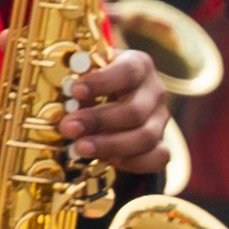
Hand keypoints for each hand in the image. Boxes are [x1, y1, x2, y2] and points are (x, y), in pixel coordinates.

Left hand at [61, 47, 169, 172]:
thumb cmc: (94, 85)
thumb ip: (77, 85)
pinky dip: (132, 162)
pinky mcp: (160, 144)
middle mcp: (154, 92)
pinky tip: (107, 160)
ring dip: (110, 145)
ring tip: (79, 148)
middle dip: (98, 121)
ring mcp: (160, 120)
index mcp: (139, 65)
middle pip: (135, 111)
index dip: (102, 82)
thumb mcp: (85, 76)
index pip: (128, 71)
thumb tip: (68, 100)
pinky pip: (157, 158)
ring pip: (146, 137)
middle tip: (68, 127)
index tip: (75, 90)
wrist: (112, 100)